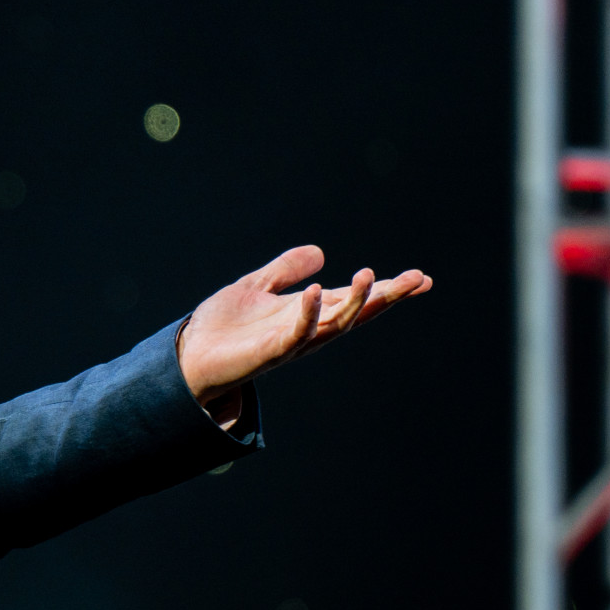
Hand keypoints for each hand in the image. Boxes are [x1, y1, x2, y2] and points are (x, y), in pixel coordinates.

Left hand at [178, 245, 431, 410]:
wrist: (188, 356)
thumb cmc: (222, 329)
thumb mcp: (256, 287)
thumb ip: (285, 270)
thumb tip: (320, 252)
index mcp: (307, 314)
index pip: (353, 298)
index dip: (386, 289)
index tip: (421, 278)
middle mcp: (307, 330)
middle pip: (355, 313)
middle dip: (386, 297)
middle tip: (417, 279)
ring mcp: (291, 343)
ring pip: (334, 324)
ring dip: (354, 301)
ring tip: (370, 275)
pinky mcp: (269, 353)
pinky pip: (295, 334)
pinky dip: (307, 314)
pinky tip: (316, 291)